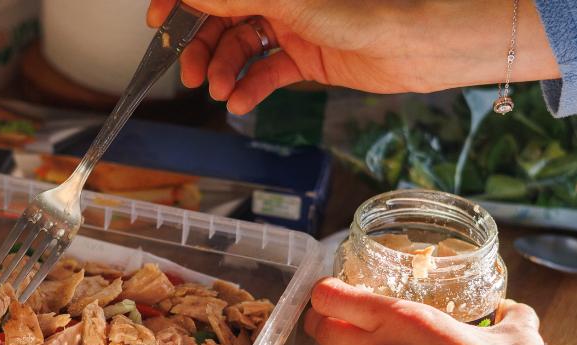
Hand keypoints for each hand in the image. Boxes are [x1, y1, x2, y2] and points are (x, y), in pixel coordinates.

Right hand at [146, 0, 557, 114]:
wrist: (420, 43)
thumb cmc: (367, 9)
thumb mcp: (288, 1)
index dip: (182, 3)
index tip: (156, 23)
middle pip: (221, 18)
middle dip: (200, 44)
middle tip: (187, 71)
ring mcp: (293, 27)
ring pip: (240, 49)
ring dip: (222, 71)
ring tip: (214, 91)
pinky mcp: (308, 59)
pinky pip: (266, 74)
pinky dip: (249, 89)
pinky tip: (238, 103)